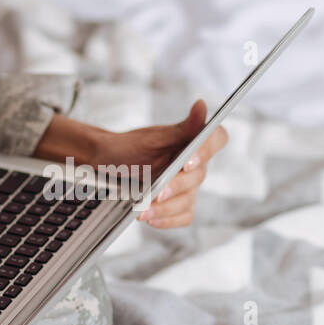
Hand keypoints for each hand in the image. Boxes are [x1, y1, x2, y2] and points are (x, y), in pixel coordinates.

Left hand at [90, 98, 227, 228]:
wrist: (106, 165)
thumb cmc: (129, 147)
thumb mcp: (151, 138)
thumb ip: (180, 128)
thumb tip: (202, 105)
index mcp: (190, 141)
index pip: (217, 138)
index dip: (208, 150)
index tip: (187, 162)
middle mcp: (193, 164)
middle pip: (199, 176)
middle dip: (177, 186)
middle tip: (156, 193)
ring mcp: (187, 186)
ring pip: (188, 201)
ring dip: (166, 208)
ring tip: (143, 210)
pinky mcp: (178, 204)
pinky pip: (182, 216)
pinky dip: (166, 219)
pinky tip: (149, 218)